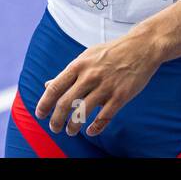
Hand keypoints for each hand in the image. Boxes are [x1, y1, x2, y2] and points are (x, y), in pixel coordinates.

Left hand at [33, 34, 160, 137]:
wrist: (141, 47)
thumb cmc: (111, 52)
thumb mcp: (86, 57)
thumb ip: (68, 73)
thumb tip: (48, 85)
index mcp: (79, 65)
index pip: (56, 87)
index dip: (45, 103)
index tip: (39, 114)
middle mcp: (90, 76)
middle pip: (66, 102)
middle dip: (56, 119)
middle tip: (54, 128)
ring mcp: (106, 86)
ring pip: (83, 112)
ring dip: (73, 126)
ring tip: (70, 131)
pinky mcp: (121, 96)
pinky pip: (105, 117)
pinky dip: (96, 127)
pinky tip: (90, 132)